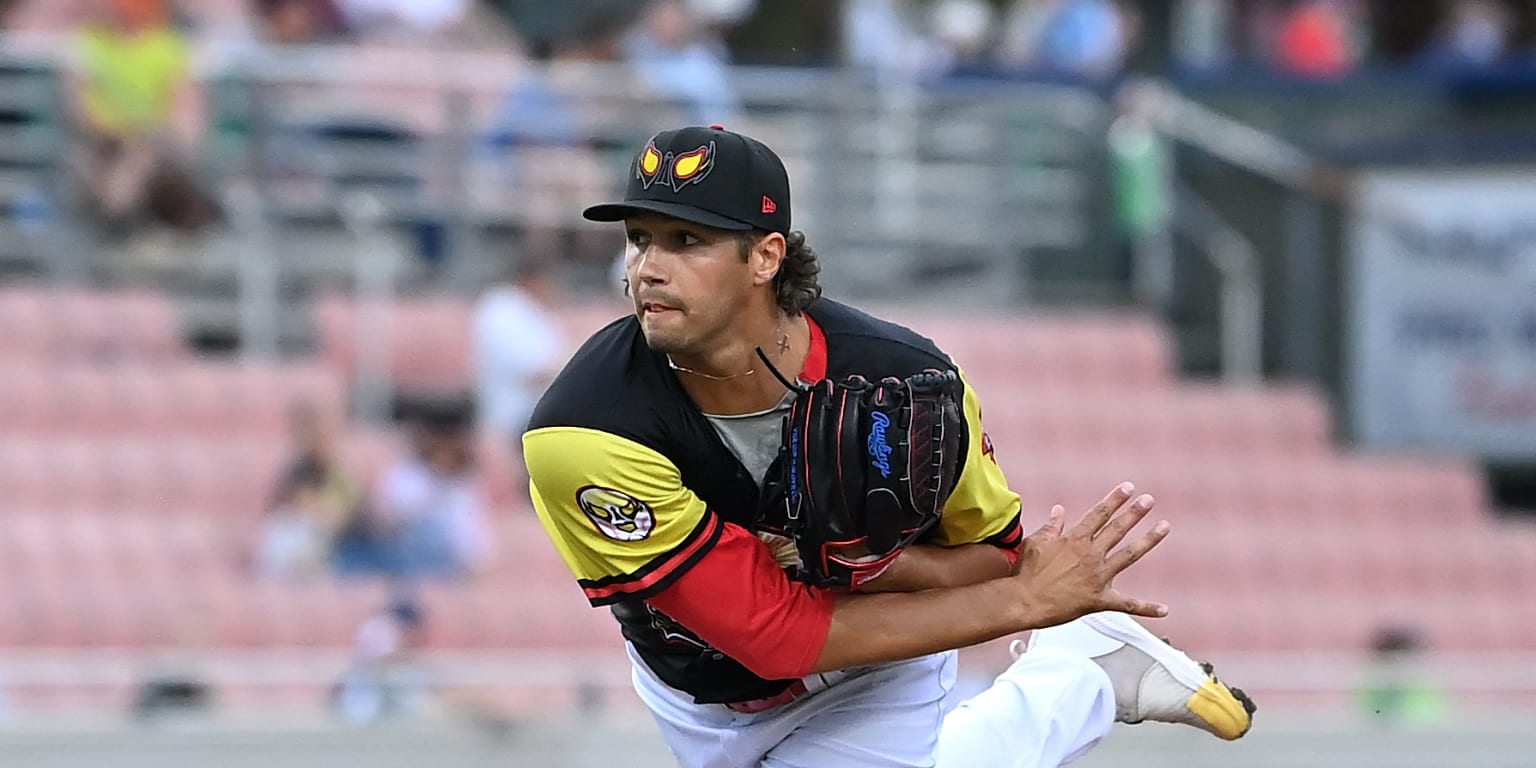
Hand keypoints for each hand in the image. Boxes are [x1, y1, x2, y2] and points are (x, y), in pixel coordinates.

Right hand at [1011, 482, 1170, 626]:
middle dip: (1134, 512)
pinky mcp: (1099, 600)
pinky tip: (1164, 610)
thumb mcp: (1035, 542)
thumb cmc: (1026, 573)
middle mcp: (1090, 555)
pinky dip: (1146, 608)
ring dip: (1148, 540)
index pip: (1099, 514)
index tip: (1128, 488)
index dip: (1115, 499)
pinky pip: (1126, 605)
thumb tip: (1059, 511)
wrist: (1023, 601)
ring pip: (1129, 555)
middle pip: (1117, 529)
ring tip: (1164, 527)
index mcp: (1074, 540)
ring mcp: (1097, 577)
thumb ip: (1051, 527)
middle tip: (1149, 500)